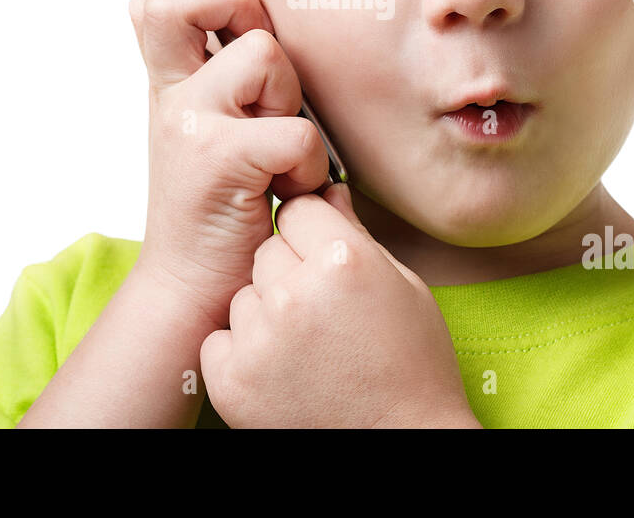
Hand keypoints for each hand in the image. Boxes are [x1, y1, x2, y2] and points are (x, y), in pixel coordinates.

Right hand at [127, 0, 333, 331]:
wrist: (195, 289)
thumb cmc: (217, 209)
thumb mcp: (210, 129)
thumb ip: (224, 76)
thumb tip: (262, 17)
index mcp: (168, 83)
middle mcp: (170, 96)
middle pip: (190, 2)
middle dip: (246, 14)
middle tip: (263, 73)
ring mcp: (190, 125)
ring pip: (263, 56)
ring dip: (289, 99)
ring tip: (278, 146)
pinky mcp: (220, 160)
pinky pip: (295, 129)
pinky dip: (308, 164)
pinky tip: (289, 187)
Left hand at [199, 183, 479, 427]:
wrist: (401, 444)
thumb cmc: (413, 369)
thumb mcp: (404, 288)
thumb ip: (356, 234)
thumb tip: (328, 189)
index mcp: (344, 261)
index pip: (299, 209)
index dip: (312, 231)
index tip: (322, 255)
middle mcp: (296, 295)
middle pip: (268, 250)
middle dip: (290, 272)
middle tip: (322, 311)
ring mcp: (260, 340)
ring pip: (245, 294)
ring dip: (267, 312)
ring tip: (307, 346)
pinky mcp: (232, 380)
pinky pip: (221, 339)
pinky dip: (243, 353)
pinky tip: (282, 370)